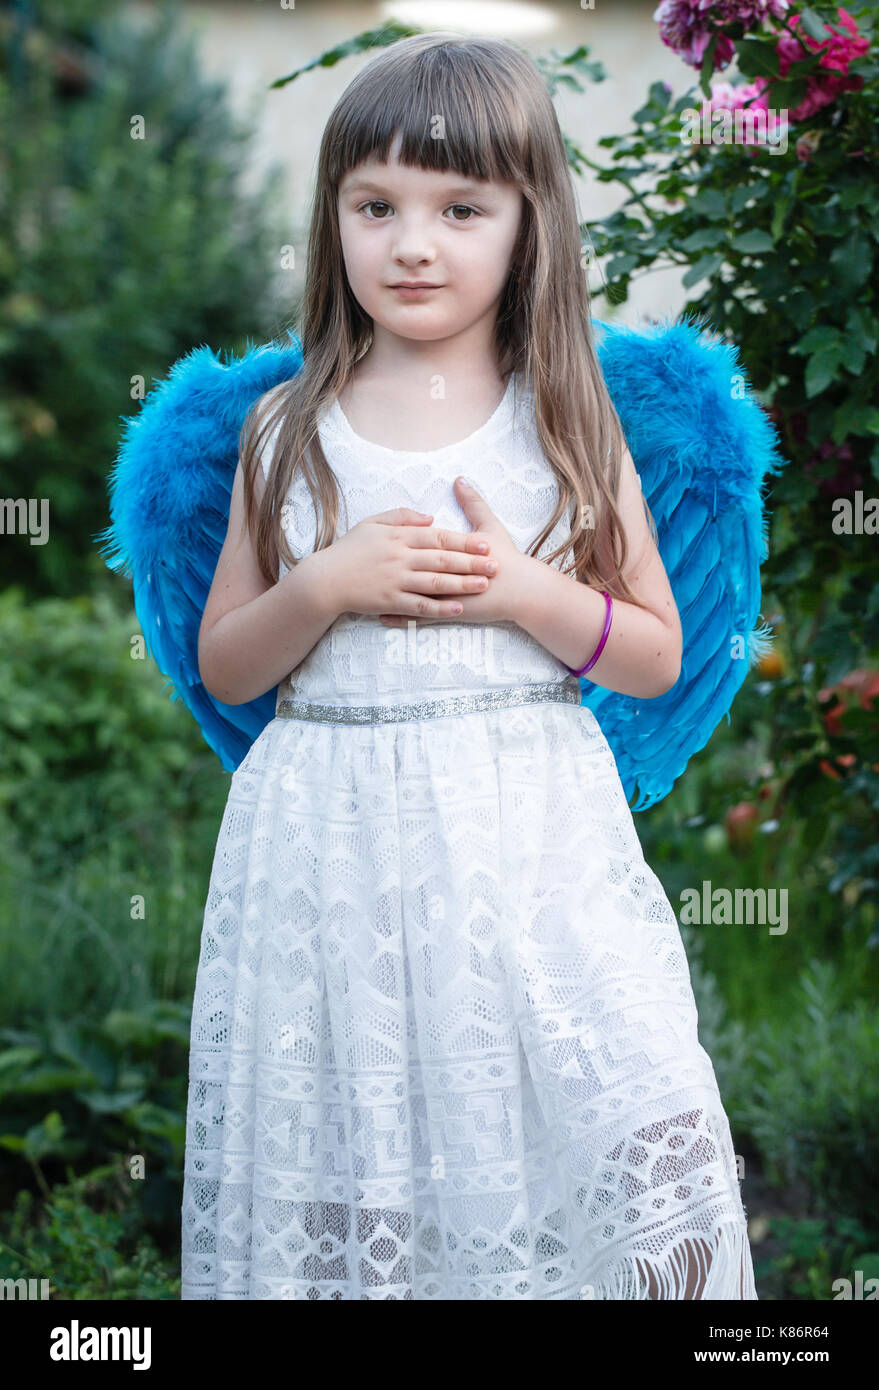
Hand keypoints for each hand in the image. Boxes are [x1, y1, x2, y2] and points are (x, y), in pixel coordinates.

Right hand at [325, 505, 496, 619]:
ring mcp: (395, 580)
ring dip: (462, 583)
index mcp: (398, 536)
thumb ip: (401, 516)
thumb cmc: (349, 550)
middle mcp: (400, 557)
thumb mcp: (372, 523)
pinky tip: (458, 608)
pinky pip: (419, 605)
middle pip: (442, 558)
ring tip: (484, 584)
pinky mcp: (389, 601)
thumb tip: (430, 517)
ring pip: (435, 581)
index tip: (485, 543)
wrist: (324, 579)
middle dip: (472, 562)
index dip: (464, 541)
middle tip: (496, 564)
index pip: (438, 537)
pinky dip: (440, 607)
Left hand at [379, 477, 529, 626]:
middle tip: (359, 564)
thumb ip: (473, 503)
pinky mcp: (449, 612)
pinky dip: (400, 617)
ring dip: (386, 594)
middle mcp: (442, 570)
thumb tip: (459, 480)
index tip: (376, 537)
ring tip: (364, 592)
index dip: (397, 540)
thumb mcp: (490, 526)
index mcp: (449, 547)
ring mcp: (444, 593)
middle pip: (407, 567)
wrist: (522, 591)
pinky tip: (383, 616)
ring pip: (408, 593)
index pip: (419, 541)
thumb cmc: (507, 558)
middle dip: (382, 566)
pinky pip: (419, 616)